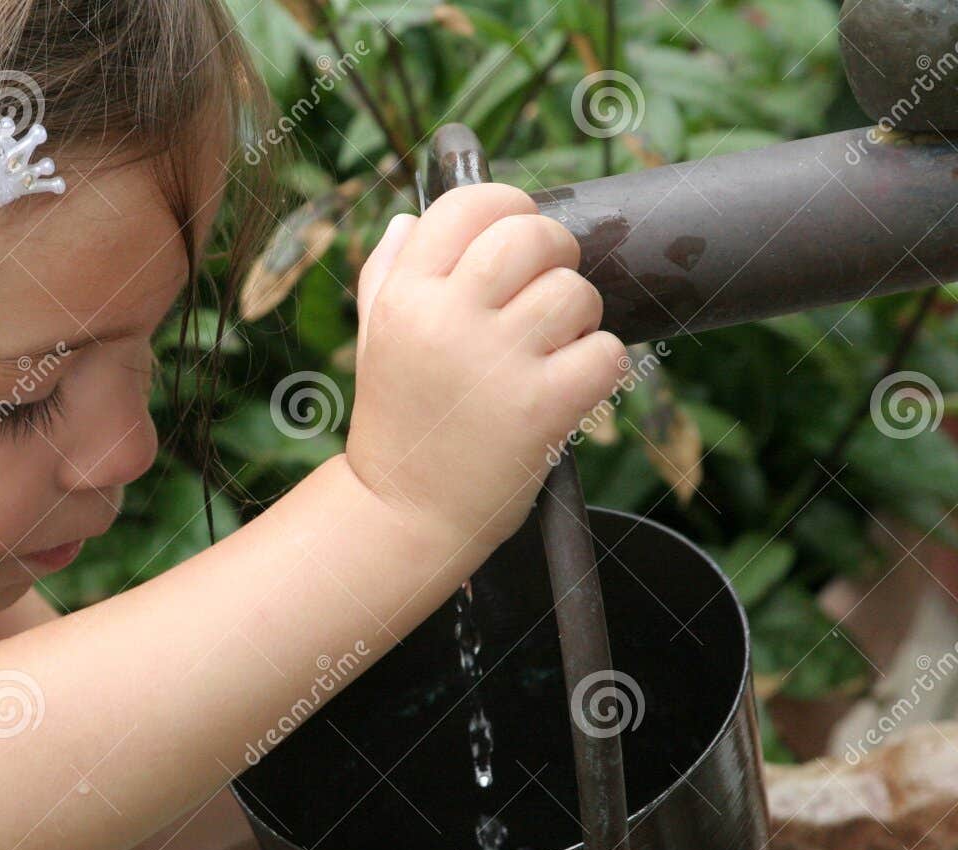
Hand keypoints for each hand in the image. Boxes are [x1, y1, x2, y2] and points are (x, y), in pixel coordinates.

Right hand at [347, 182, 627, 548]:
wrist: (404, 515)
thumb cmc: (398, 424)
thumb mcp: (374, 343)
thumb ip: (387, 275)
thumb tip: (408, 218)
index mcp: (405, 296)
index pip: (469, 203)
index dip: (508, 207)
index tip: (518, 236)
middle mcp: (446, 320)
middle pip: (531, 234)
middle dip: (555, 253)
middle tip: (547, 291)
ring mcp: (496, 363)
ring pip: (575, 292)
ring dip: (578, 318)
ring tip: (549, 351)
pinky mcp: (541, 407)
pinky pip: (606, 352)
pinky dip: (599, 368)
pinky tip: (567, 388)